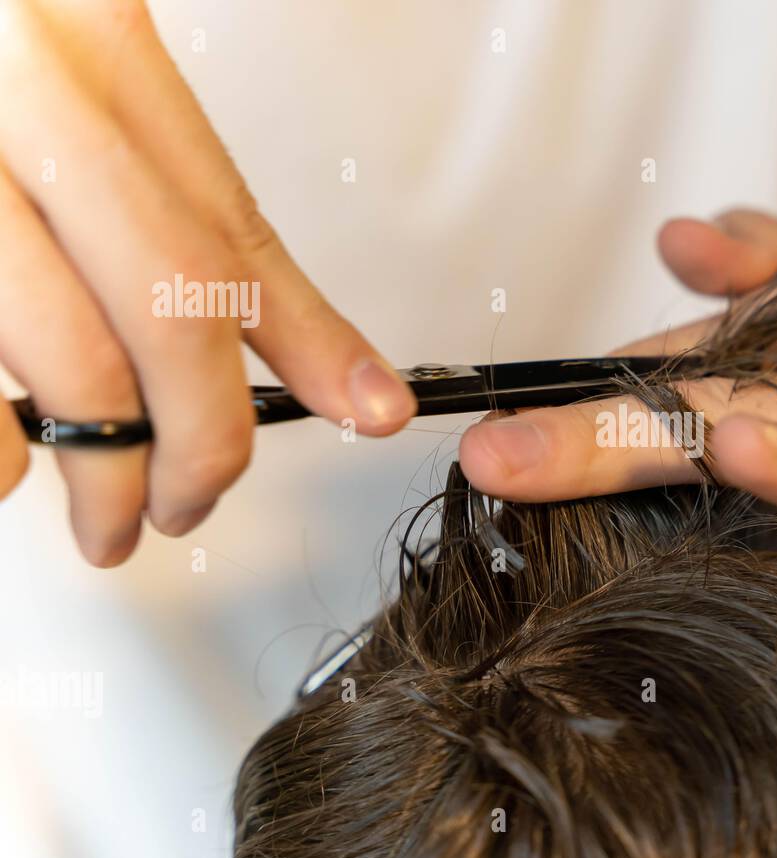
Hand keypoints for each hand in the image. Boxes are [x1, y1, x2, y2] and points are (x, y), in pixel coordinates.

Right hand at [0, 0, 414, 564]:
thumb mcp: (67, 80)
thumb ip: (169, 199)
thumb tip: (291, 338)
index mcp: (89, 47)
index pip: (234, 227)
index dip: (314, 343)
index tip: (362, 408)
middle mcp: (14, 95)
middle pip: (170, 305)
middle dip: (200, 441)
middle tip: (188, 504)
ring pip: (64, 356)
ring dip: (100, 468)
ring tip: (105, 513)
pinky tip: (3, 468)